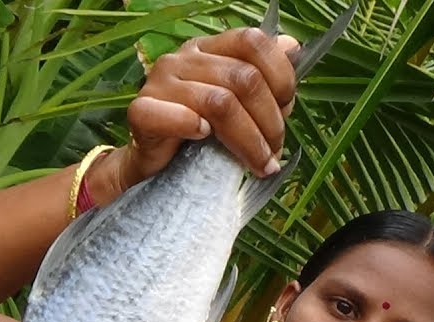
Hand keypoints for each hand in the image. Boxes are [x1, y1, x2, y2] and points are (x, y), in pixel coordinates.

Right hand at [93, 28, 300, 200]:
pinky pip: (176, 116)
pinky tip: (205, 140)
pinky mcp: (141, 111)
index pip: (252, 41)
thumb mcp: (239, 106)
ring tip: (258, 165)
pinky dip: (195, 128)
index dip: (280, 76)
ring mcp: (159, 82)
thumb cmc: (201, 137)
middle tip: (274, 153)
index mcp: (209, 49)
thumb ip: (264, 78)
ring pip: (219, 101)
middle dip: (269, 121)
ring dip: (248, 140)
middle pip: (243, 77)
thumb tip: (292, 46)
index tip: (286, 111)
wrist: (156, 167)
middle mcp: (183, 58)